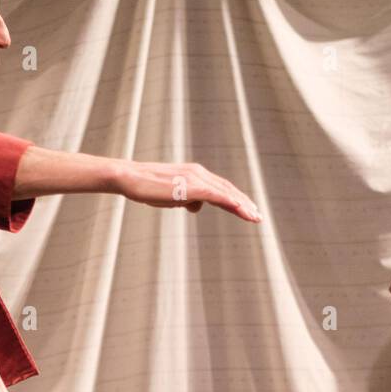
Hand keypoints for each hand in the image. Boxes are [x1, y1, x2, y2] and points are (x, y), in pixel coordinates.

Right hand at [117, 159, 260, 221]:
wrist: (132, 178)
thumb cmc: (148, 188)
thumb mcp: (172, 197)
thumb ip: (187, 200)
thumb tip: (197, 207)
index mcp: (196, 175)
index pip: (222, 188)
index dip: (237, 200)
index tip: (248, 211)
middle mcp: (200, 173)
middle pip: (228, 190)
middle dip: (245, 204)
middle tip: (258, 217)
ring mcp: (196, 178)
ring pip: (225, 192)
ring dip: (242, 205)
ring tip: (255, 217)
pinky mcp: (190, 185)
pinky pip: (215, 194)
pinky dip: (229, 201)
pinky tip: (241, 208)